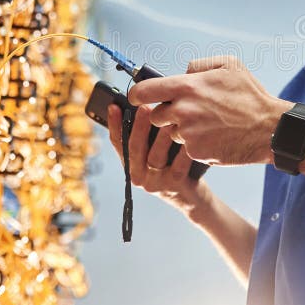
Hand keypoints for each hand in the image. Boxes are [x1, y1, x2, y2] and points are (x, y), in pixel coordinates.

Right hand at [107, 102, 208, 216]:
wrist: (190, 197)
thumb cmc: (172, 167)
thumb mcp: (155, 154)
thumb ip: (147, 137)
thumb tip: (143, 106)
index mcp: (130, 165)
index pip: (117, 143)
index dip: (114, 124)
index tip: (114, 106)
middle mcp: (138, 176)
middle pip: (135, 148)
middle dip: (138, 126)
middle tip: (143, 107)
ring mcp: (155, 183)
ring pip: (156, 156)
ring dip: (161, 137)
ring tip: (168, 119)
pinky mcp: (174, 186)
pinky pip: (179, 165)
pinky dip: (183, 150)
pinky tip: (187, 138)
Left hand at [127, 56, 291, 165]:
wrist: (269, 129)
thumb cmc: (250, 96)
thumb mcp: (229, 65)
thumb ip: (199, 65)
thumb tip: (183, 70)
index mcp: (187, 87)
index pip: (143, 91)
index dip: (137, 95)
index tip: (138, 97)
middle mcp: (182, 110)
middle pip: (155, 116)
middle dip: (166, 114)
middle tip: (188, 111)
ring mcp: (188, 133)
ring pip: (171, 132)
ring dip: (182, 129)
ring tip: (208, 124)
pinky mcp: (195, 151)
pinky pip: (186, 147)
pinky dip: (197, 143)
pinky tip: (215, 136)